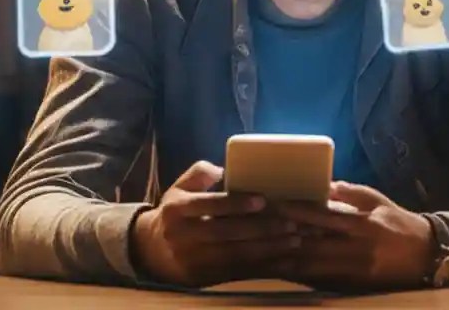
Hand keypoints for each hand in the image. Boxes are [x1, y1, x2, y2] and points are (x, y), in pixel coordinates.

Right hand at [129, 160, 300, 287]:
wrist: (153, 253)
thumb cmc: (176, 214)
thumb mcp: (179, 189)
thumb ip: (199, 174)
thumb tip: (220, 169)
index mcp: (176, 210)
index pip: (208, 205)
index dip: (235, 203)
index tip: (262, 199)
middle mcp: (182, 237)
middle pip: (226, 233)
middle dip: (261, 228)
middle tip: (290, 222)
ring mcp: (194, 261)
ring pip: (236, 255)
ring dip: (268, 249)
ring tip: (294, 239)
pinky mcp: (206, 278)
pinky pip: (239, 273)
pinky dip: (264, 266)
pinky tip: (285, 259)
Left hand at [271, 181, 436, 291]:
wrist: (425, 255)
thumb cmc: (396, 221)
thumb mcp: (375, 199)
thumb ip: (347, 192)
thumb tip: (319, 184)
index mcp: (361, 223)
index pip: (322, 216)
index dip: (296, 211)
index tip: (273, 204)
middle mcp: (355, 248)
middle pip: (311, 245)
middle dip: (282, 238)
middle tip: (254, 230)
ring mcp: (352, 270)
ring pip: (311, 267)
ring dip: (284, 261)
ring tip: (258, 254)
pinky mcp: (351, 285)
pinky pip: (319, 280)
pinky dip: (298, 275)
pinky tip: (279, 271)